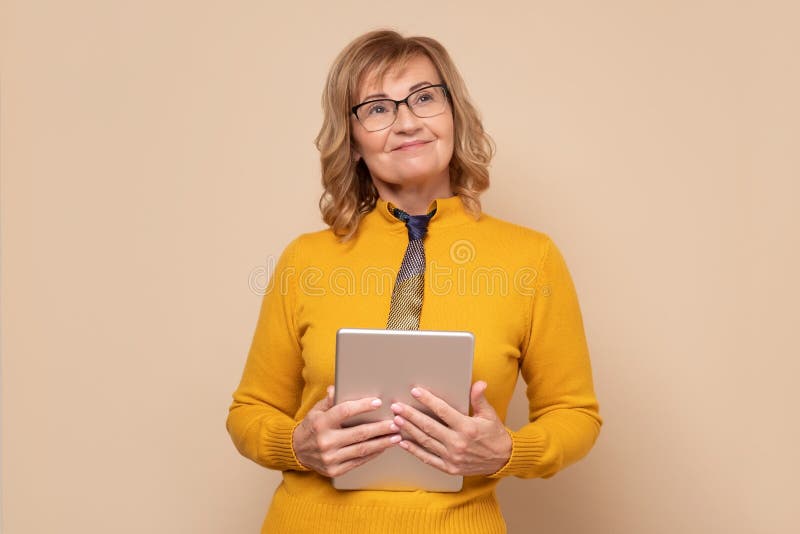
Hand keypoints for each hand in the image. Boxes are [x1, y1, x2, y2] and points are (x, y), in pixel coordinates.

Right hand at [292, 386, 401, 477]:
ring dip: (382, 443)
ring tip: (396, 437)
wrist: (297, 451)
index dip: (362, 406)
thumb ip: (329, 400)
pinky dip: (373, 454)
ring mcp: (330, 457)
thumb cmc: (312, 426)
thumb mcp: (316, 410)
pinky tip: (383, 447)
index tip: (378, 402)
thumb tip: (336, 387)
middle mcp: (325, 441)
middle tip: (395, 423)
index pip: (344, 412)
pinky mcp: (335, 470)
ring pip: (362, 449)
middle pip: (359, 433)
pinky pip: (359, 461)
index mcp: (320, 423)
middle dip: (380, 428)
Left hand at [390, 381, 511, 475]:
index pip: (443, 411)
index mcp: (467, 427)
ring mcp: (452, 457)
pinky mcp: (448, 467)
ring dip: (409, 430)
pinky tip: (402, 442)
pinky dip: (413, 450)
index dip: (428, 400)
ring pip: (425, 441)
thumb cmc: (495, 435)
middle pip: (429, 426)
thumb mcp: (489, 415)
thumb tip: (479, 383)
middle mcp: (458, 443)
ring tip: (395, 420)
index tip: (415, 392)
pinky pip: (427, 458)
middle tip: (396, 406)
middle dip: (410, 415)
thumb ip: (479, 399)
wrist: (503, 460)